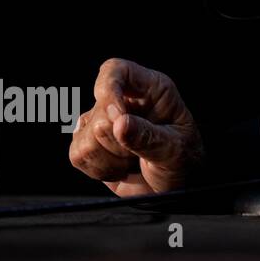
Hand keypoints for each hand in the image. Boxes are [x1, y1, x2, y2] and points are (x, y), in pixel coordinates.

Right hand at [69, 58, 205, 195]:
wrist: (173, 191)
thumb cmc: (182, 163)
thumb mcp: (175, 150)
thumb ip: (148, 137)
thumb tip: (119, 123)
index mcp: (151, 90)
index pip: (116, 69)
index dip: (108, 88)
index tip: (118, 116)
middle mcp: (123, 101)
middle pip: (99, 112)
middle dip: (119, 141)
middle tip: (142, 152)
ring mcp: (103, 122)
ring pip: (84, 137)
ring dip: (111, 159)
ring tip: (134, 160)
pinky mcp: (89, 145)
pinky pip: (77, 156)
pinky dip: (100, 170)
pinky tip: (121, 169)